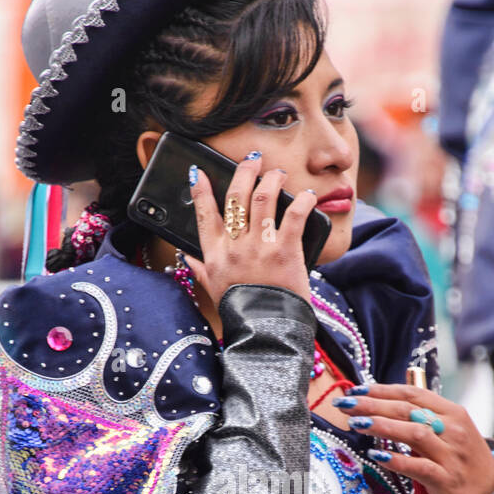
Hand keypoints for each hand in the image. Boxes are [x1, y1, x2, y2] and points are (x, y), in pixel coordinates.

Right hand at [182, 151, 314, 306]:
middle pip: (236, 198)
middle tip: (253, 161)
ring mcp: (260, 247)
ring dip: (272, 180)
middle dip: (244, 173)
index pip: (205, 214)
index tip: (199, 173)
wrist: (264, 332)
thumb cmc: (241, 311)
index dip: (201, 191)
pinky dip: (302, 202)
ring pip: (263, 199)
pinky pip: (293, 216)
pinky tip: (307, 196)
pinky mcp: (285, 251)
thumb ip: (200, 270)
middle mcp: (235, 246)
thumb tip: (186, 258)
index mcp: (216, 254)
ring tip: (278, 173)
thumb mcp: (213, 289)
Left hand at [334, 382, 493, 493]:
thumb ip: (422, 415)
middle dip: (373, 405)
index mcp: (453, 413)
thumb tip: (385, 399)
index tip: (356, 390)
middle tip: (346, 405)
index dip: (382, 390)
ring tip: (356, 423)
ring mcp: (451, 455)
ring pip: (414, 434)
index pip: (413, 394)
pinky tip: (376, 456)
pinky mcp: (446, 480)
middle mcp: (453, 430)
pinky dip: (397, 460)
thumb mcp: (449, 431)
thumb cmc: (460, 459)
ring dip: (382, 426)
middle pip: (409, 410)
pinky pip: (419, 467)